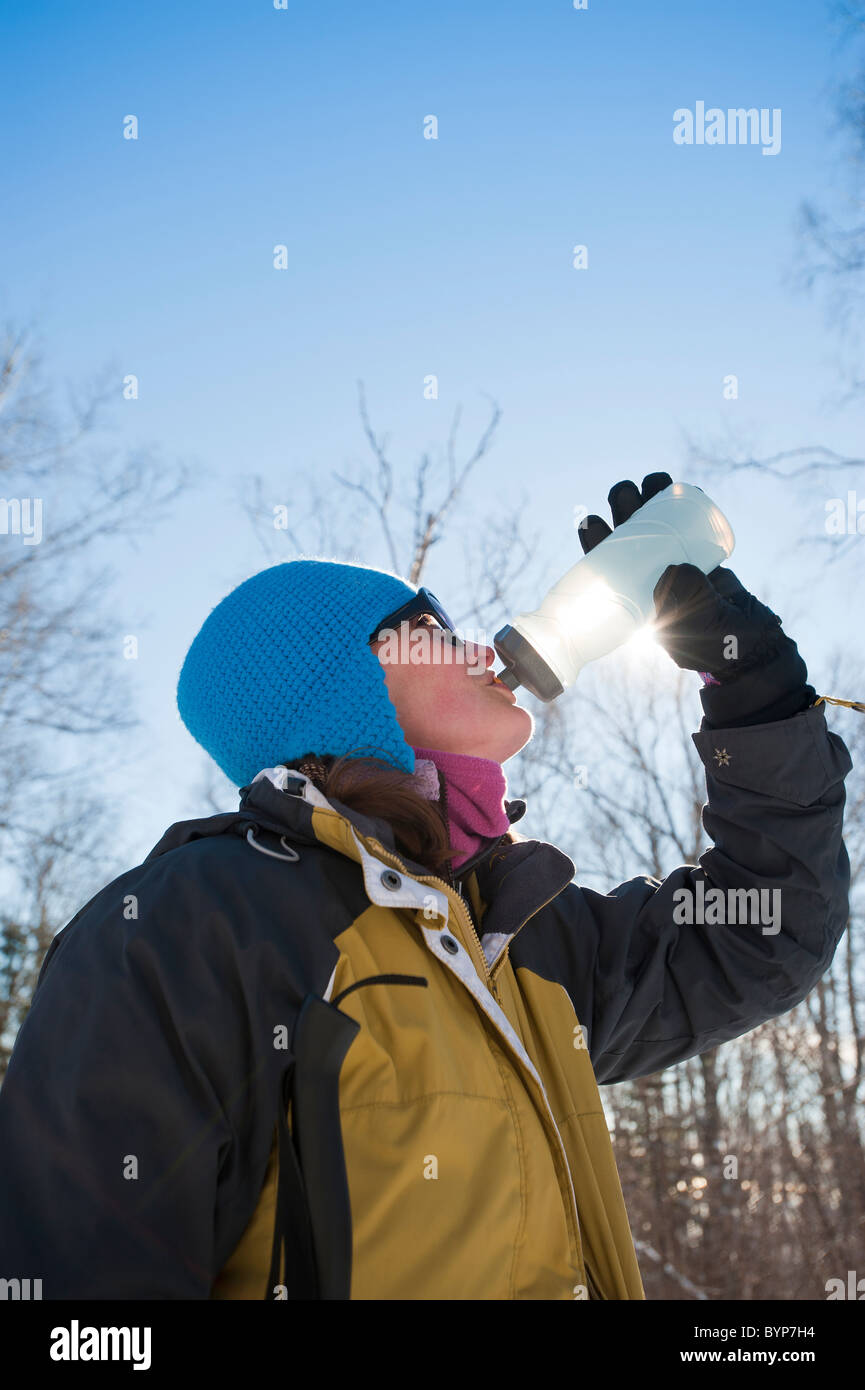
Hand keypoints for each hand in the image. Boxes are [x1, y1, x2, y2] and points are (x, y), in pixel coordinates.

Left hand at [578, 473, 787, 680]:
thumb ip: (687, 602)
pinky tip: (681, 487)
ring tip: (653, 480)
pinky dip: (684, 501)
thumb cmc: (718, 645)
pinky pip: (687, 521)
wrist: (754, 643)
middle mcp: (648, 575)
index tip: (591, 520)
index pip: (604, 562)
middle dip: (621, 506)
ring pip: (654, 520)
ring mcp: (674, 560)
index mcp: (632, 596)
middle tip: (626, 493)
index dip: (593, 539)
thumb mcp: (698, 627)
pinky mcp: (699, 552)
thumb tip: (674, 569)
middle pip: (626, 531)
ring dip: (649, 496)